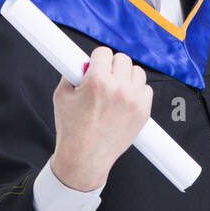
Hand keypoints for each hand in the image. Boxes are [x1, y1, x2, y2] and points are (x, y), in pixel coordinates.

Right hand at [50, 46, 153, 190]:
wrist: (85, 158)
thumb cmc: (72, 130)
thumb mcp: (62, 95)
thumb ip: (72, 73)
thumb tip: (81, 62)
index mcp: (98, 82)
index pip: (104, 52)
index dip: (96, 60)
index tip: (94, 67)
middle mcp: (119, 89)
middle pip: (122, 59)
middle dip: (111, 67)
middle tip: (103, 79)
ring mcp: (134, 101)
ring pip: (137, 72)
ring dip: (126, 77)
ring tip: (115, 89)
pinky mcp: (143, 112)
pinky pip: (146, 89)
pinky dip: (137, 91)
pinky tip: (124, 100)